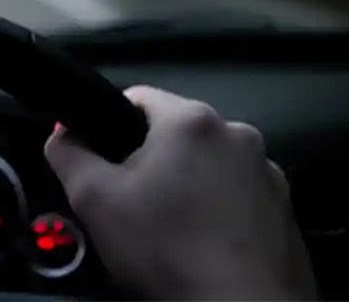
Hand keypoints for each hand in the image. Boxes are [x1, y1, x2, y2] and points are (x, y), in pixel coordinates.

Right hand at [45, 86, 315, 300]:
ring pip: (209, 165)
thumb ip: (67, 154)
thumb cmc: (165, 250)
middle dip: (151, 161)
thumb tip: (63, 135)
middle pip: (175, 133)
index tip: (102, 165)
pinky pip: (238, 195)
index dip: (109, 127)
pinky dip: (219, 210)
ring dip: (188, 184)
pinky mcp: (285, 208)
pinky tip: (204, 244)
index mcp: (191, 119)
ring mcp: (268, 172)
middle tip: (131, 203)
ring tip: (171, 229)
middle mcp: (238, 134)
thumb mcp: (93, 199)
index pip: (137, 97)